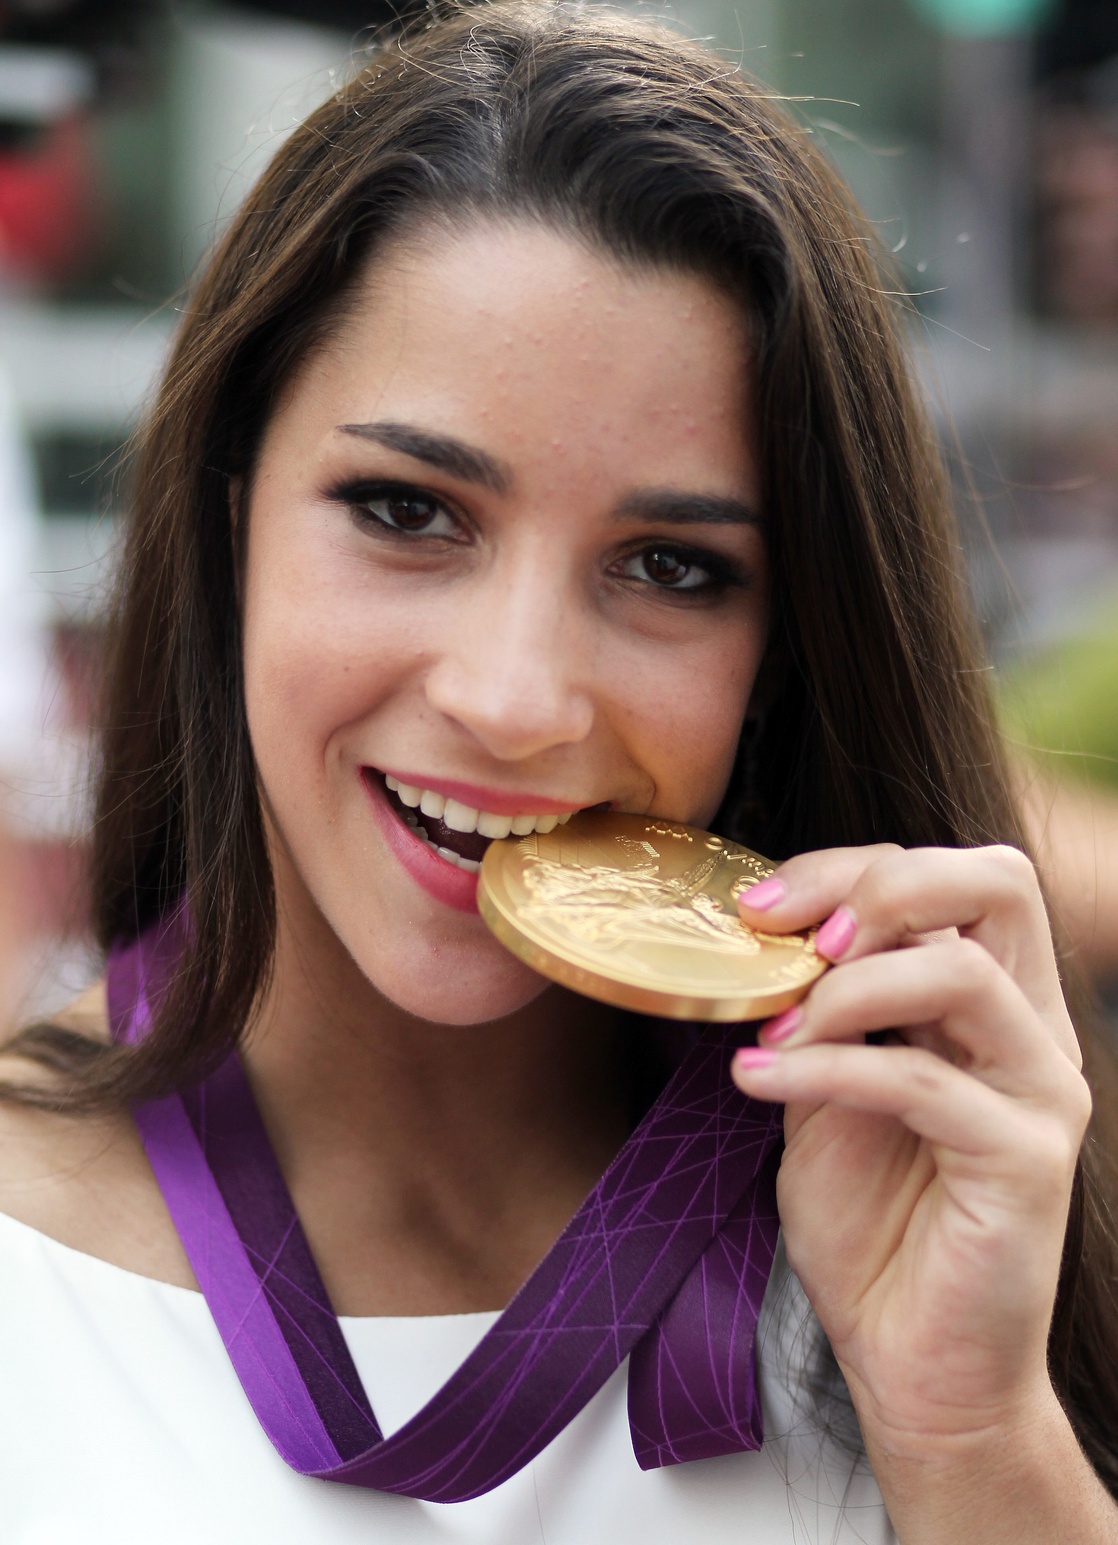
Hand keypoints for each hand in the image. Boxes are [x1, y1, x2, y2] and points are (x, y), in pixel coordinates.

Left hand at [731, 845, 1090, 1496]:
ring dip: (843, 989)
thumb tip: (770, 934)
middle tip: (787, 934)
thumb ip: (822, 1013)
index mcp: (994, 1002)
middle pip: (997, 883)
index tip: (759, 905)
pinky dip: (825, 1069)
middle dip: (877, 886)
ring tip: (771, 1030)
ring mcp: (1041, 1092)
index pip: (952, 877)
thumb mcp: (827, 1091)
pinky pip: (920, 1080)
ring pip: (961, 971)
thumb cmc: (872, 1228)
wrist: (912, 1363)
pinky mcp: (1025, 1160)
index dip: (854, 868)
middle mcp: (1033, 1030)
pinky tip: (758, 1079)